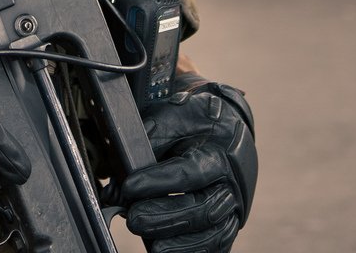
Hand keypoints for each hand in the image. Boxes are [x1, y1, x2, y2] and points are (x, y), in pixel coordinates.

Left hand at [121, 74, 257, 252]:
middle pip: (201, 209)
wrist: (228, 129)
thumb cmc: (197, 123)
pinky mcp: (227, 226)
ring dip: (181, 244)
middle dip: (165, 217)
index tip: (128, 186)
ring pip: (213, 235)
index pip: (187, 172)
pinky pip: (215, 246)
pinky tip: (168, 251)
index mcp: (217, 155)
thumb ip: (151, 139)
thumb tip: (124, 171)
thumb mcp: (176, 116)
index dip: (157, 181)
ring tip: (153, 246)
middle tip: (134, 218)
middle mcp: (229, 187)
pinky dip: (194, 251)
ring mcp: (232, 210)